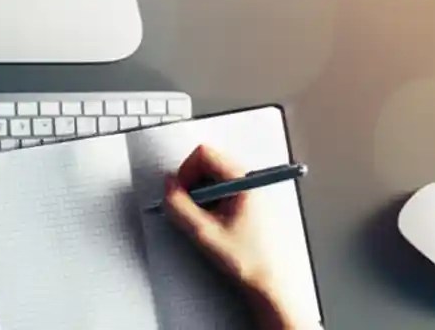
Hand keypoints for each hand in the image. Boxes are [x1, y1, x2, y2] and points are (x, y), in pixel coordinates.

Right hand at [163, 145, 317, 329]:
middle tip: (188, 207)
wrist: (266, 281)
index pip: (204, 154)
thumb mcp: (205, 233)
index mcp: (241, 181)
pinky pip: (217, 188)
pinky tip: (211, 222)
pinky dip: (207, 201)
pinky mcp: (243, 199)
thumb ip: (180, 206)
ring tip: (202, 218)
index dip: (185, 170)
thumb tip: (167, 186)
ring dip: (198, 193)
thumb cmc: (246, 259)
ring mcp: (245, 189)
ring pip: (210, 175)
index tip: (179, 191)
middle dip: (190, 182)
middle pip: (206, 162)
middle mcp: (245, 180)